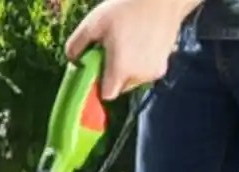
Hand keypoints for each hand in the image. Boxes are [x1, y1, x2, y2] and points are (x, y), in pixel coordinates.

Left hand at [65, 0, 199, 99]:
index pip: (106, 94)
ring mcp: (156, 71)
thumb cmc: (126, 9)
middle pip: (119, 87)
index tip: (94, 69)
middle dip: (111, 75)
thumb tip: (73, 61)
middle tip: (109, 52)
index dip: (98, 85)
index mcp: (122, 70)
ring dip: (126, 69)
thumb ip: (75, 46)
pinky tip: (138, 43)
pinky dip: (139, 63)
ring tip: (125, 45)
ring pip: (133, 80)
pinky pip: (145, 71)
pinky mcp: (166, 64)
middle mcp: (141, 75)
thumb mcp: (92, 24)